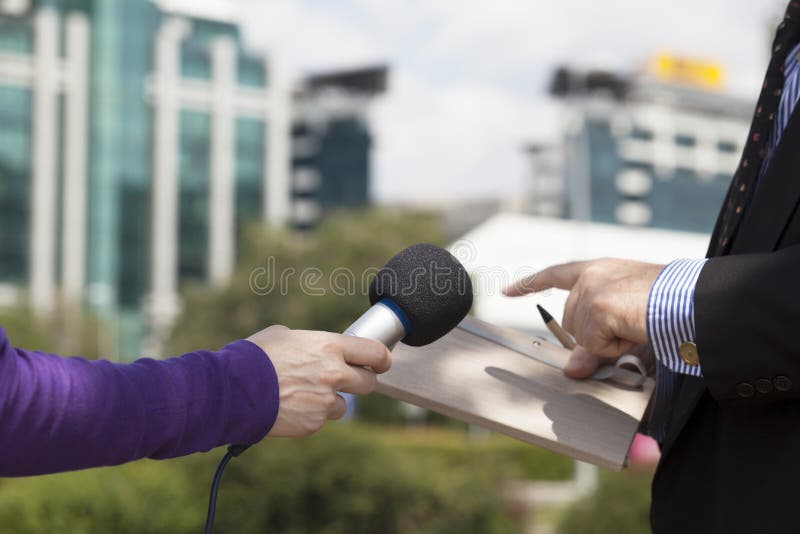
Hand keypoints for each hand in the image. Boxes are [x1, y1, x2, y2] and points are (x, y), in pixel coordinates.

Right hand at [247, 325, 391, 436]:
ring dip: (330, 401)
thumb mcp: (283, 335)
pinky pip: (321, 420)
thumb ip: (310, 342)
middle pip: (368, 383)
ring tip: (302, 394)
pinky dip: (310, 415)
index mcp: (329, 347)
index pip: (375, 353)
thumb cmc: (254, 357)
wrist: (231, 391)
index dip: (382, 359)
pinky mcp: (313, 424)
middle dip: (360, 381)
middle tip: (347, 380)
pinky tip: (290, 407)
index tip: (381, 362)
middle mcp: (334, 374)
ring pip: (343, 405)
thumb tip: (318, 348)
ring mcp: (325, 402)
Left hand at [503, 258, 662, 377]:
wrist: (693, 298)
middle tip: (628, 331)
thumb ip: (594, 343)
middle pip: (570, 322)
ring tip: (636, 327)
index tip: (506, 291)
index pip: (555, 275)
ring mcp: (591, 292)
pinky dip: (615, 348)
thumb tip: (571, 370)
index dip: (529, 284)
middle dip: (594, 336)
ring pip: (582, 337)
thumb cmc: (670, 304)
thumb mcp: (626, 321)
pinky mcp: (598, 309)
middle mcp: (590, 276)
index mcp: (598, 269)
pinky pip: (595, 346)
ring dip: (608, 342)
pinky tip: (633, 332)